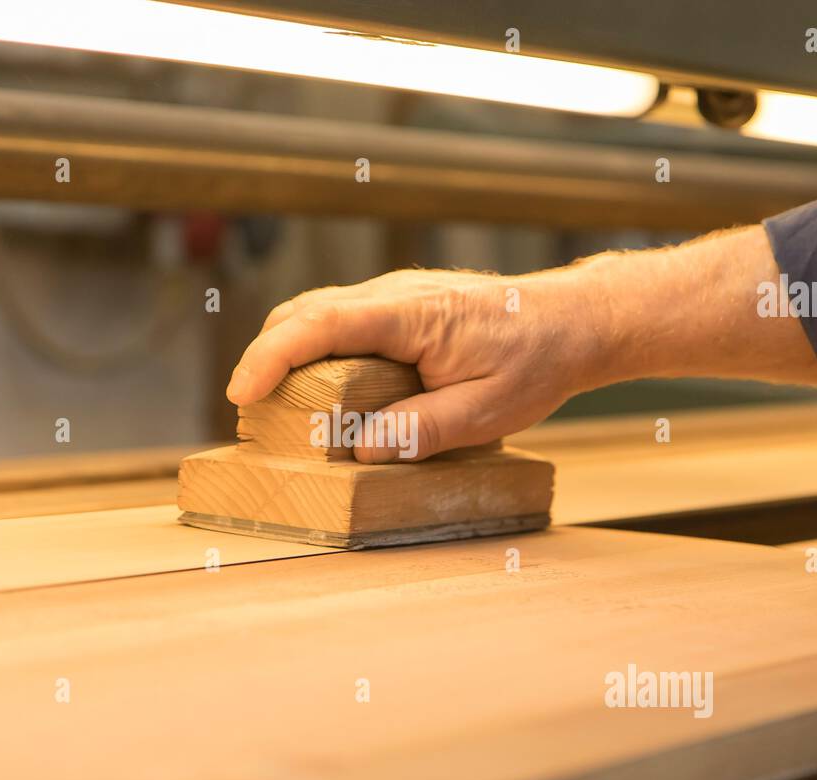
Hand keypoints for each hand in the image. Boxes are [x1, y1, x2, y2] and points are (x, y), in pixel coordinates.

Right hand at [224, 226, 816, 462]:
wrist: (574, 321)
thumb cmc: (537, 362)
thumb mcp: (488, 411)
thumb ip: (422, 430)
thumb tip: (361, 449)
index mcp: (412, 314)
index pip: (321, 324)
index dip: (272, 357)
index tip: (242, 393)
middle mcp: (396, 294)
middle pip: (305, 312)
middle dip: (265, 358)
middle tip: (247, 412)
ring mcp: (397, 294)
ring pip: (318, 312)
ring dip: (287, 353)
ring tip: (272, 406)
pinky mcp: (401, 305)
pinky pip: (342, 320)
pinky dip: (314, 349)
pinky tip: (317, 388)